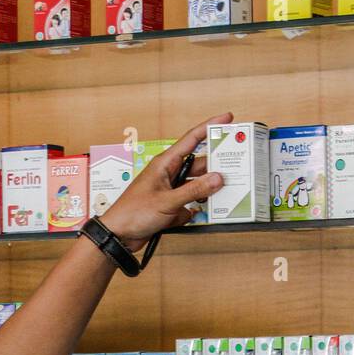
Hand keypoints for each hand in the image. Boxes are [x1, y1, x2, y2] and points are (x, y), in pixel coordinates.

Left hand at [98, 113, 230, 251]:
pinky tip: (201, 215)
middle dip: (215, 167)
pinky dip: (196, 210)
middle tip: (235, 167)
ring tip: (223, 194)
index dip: (210, 127)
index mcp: (165, 164)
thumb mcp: (167, 201)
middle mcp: (169, 174)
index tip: (227, 118)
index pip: (191, 140)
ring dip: (207, 192)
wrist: (118, 236)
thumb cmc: (132, 213)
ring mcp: (170, 191)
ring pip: (197, 186)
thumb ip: (194, 190)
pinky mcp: (171, 206)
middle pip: (199, 165)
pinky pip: (191, 204)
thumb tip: (217, 179)